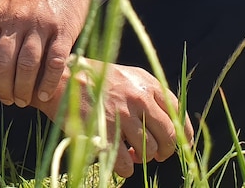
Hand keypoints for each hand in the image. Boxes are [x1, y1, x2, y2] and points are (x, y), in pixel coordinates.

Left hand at [0, 0, 90, 107]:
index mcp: (0, 13)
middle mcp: (18, 19)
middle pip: (4, 63)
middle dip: (2, 88)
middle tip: (6, 101)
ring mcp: (41, 24)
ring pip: (27, 65)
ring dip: (23, 89)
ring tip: (22, 101)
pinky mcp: (65, 29)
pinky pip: (55, 62)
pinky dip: (48, 82)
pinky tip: (44, 94)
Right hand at [49, 60, 194, 178]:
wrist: (61, 81)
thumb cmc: (93, 78)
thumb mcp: (126, 76)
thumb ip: (148, 93)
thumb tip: (167, 122)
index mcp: (147, 83)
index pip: (177, 112)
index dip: (183, 132)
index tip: (181, 143)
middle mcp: (139, 98)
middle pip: (168, 135)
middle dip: (166, 151)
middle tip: (157, 155)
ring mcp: (122, 116)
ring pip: (149, 151)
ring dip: (143, 159)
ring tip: (132, 156)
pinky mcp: (105, 133)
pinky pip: (126, 163)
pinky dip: (126, 168)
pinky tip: (120, 163)